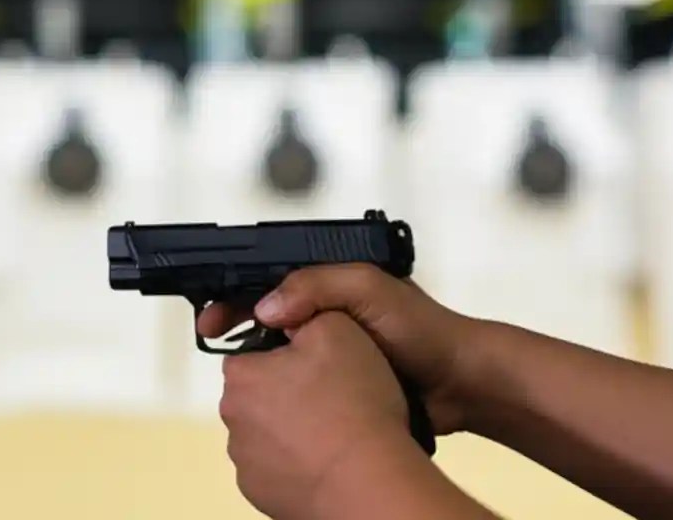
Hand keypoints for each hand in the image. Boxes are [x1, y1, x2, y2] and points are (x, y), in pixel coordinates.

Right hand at [200, 264, 485, 433]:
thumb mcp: (370, 290)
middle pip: (265, 312)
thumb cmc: (425, 329)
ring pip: (278, 348)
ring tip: (236, 369)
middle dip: (234, 322)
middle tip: (213, 338)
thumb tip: (266, 306)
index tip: (212, 316)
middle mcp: (326, 308)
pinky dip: (280, 384)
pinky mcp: (337, 378)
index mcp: (331, 280)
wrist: (460, 382)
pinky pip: (297, 378)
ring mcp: (330, 344)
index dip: (235, 294)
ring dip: (255, 358)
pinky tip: (268, 394)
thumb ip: (318, 286)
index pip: (269, 278)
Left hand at [220, 312, 419, 518]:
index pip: (251, 352)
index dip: (285, 352)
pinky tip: (329, 459)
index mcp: (241, 376)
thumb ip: (305, 310)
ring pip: (268, 433)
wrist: (369, 482)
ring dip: (292, 429)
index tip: (316, 360)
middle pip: (258, 394)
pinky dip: (298, 463)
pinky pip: (279, 469)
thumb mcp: (338, 328)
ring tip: (335, 430)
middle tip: (331, 394)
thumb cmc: (352, 401)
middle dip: (287, 391)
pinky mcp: (263, 494)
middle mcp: (232, 421)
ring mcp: (245, 464)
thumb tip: (285, 317)